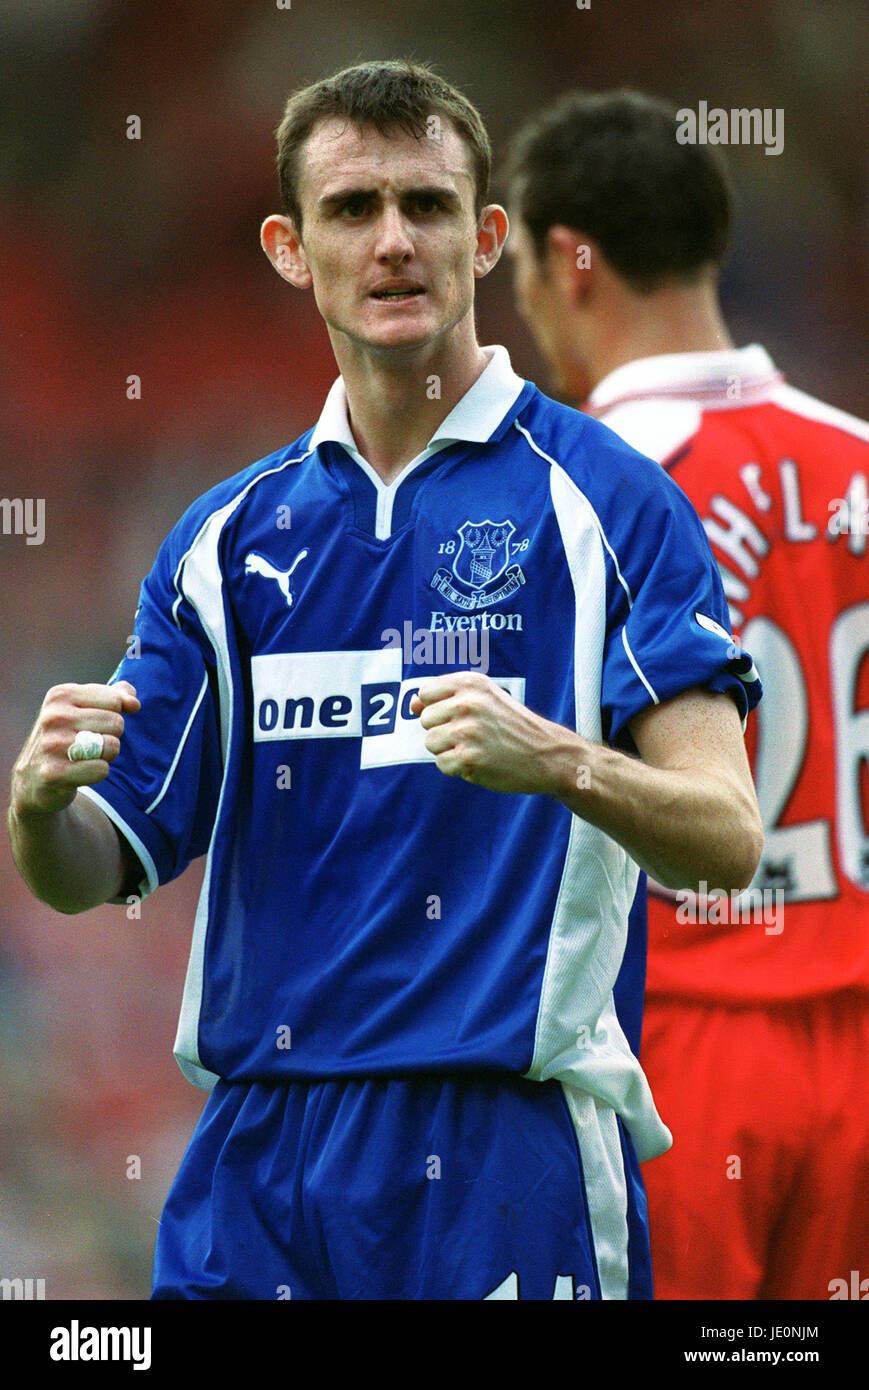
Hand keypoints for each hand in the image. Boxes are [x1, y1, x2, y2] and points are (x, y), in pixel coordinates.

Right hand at [10, 681, 139, 817]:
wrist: (34, 779)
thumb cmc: (67, 738)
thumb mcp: (84, 709)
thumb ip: (114, 697)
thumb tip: (134, 703)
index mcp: (61, 695)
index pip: (116, 700)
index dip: (114, 716)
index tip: (94, 724)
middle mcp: (54, 716)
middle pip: (116, 723)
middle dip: (110, 737)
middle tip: (88, 745)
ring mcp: (52, 745)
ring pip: (112, 746)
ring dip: (106, 756)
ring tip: (84, 757)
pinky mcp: (54, 773)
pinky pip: (101, 770)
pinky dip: (97, 773)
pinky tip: (79, 772)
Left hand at [410, 670, 571, 794]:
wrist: (546, 754)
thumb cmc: (512, 726)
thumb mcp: (485, 699)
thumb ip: (447, 697)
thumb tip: (411, 704)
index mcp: (470, 683)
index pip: (425, 693)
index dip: (437, 708)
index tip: (459, 716)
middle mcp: (467, 703)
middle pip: (425, 720)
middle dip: (443, 731)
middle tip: (473, 736)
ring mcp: (467, 731)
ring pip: (430, 743)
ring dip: (449, 750)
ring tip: (476, 748)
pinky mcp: (468, 758)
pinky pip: (442, 764)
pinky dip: (457, 768)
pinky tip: (480, 762)